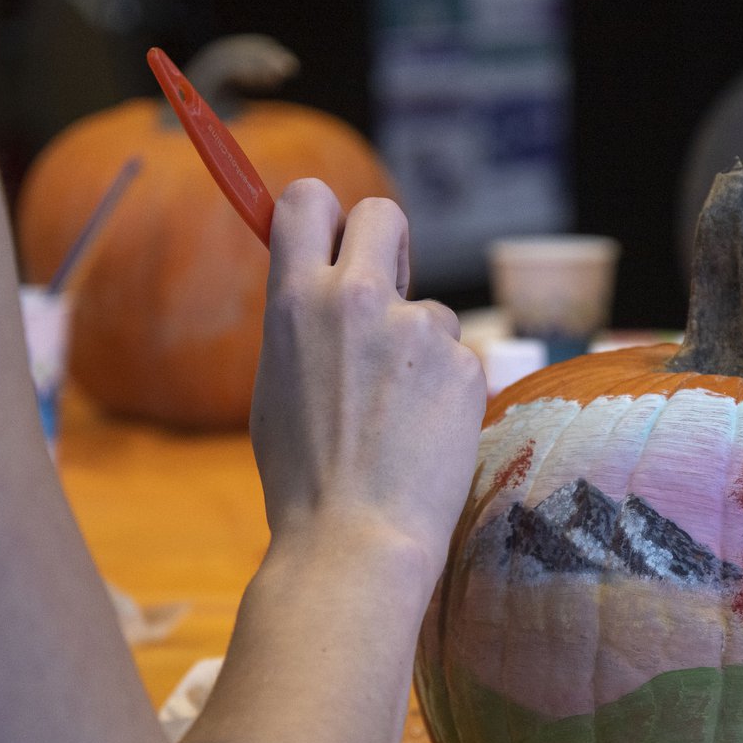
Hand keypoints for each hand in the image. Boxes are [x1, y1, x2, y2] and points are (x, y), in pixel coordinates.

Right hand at [251, 180, 484, 577]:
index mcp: (296, 301)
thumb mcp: (276, 386)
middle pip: (384, 215)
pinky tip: (424, 438)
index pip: (309, 200)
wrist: (355, 541)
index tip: (335, 242)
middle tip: (387, 293)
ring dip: (421, 347)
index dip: (326, 216)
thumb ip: (302, 325)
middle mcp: (356, 299)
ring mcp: (418, 331)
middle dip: (390, 245)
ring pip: (430, 309)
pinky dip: (446, 394)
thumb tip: (317, 288)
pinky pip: (459, 361)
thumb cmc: (304, 479)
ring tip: (395, 417)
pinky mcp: (465, 366)